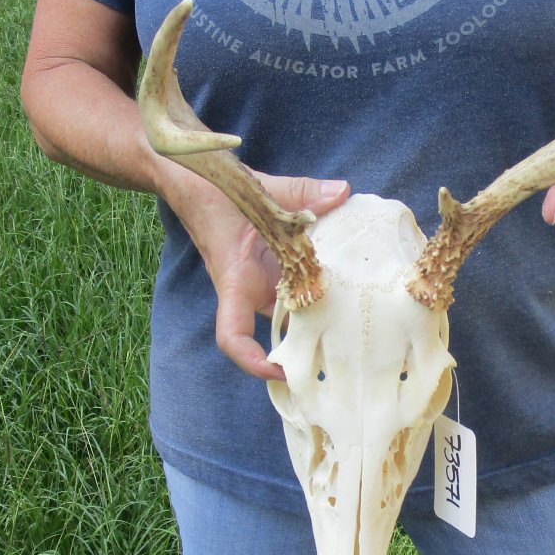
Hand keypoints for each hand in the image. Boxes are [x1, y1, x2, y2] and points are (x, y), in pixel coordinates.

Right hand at [159, 164, 349, 379]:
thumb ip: (301, 193)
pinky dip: (320, 287)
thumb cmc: (214, 191)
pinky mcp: (276, 269)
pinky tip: (352, 283)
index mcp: (236, 280)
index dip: (252, 361)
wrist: (196, 183)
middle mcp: (250, 289)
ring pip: (293, 312)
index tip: (280, 372)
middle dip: (303, 350)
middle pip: (275, 333)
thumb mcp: (255, 190)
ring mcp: (264, 281)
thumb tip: (343, 192)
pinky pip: (300, 288)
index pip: (233, 336)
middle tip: (341, 359)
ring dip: (319, 319)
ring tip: (357, 329)